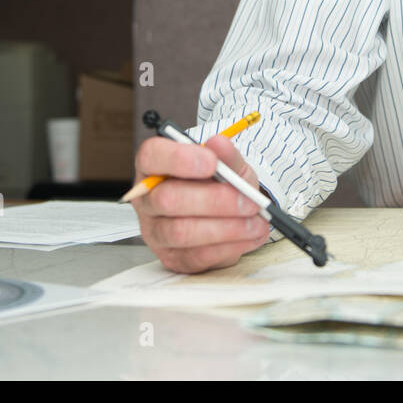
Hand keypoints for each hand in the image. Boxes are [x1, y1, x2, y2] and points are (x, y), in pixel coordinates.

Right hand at [131, 134, 271, 273]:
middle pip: (166, 199)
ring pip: (180, 232)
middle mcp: (147, 199)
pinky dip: (227, 247)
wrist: (227, 214)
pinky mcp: (171, 258)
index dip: (178, 159)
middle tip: (248, 201)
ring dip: (225, 228)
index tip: (212, 162)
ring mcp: (155, 231)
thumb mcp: (230, 165)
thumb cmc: (220, 184)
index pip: (151, 156)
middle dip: (214, 200)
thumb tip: (220, 144)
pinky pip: (194, 256)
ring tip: (255, 223)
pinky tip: (248, 237)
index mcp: (154, 166)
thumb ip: (226, 156)